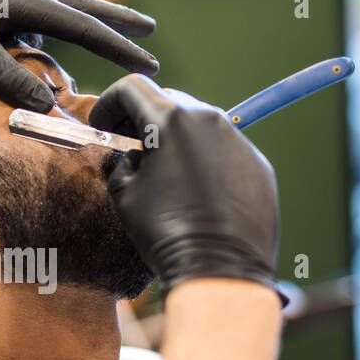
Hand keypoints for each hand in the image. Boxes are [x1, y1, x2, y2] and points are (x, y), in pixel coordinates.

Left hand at [0, 0, 157, 110]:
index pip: (85, 28)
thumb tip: (47, 109)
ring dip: (81, 29)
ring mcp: (4, 1)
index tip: (150, 65)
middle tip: (150, 30)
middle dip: (116, 22)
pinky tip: (39, 54)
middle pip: (81, 9)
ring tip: (105, 42)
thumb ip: (9, 79)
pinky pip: (26, 28)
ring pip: (55, 17)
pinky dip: (42, 42)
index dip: (119, 49)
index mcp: (25, 2)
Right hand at [89, 75, 281, 299]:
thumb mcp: (125, 196)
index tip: (102, 123)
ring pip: (199, 126)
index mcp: (171, 122)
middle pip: (169, 101)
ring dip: (177, 140)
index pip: (133, 88)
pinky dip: (205, 161)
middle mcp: (209, 120)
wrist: (220, 271)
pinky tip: (195, 192)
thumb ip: (122, 164)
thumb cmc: (167, 234)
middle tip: (129, 144)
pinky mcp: (257, 165)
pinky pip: (224, 151)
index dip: (110, 103)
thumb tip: (132, 157)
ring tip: (164, 173)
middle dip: (144, 119)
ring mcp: (238, 142)